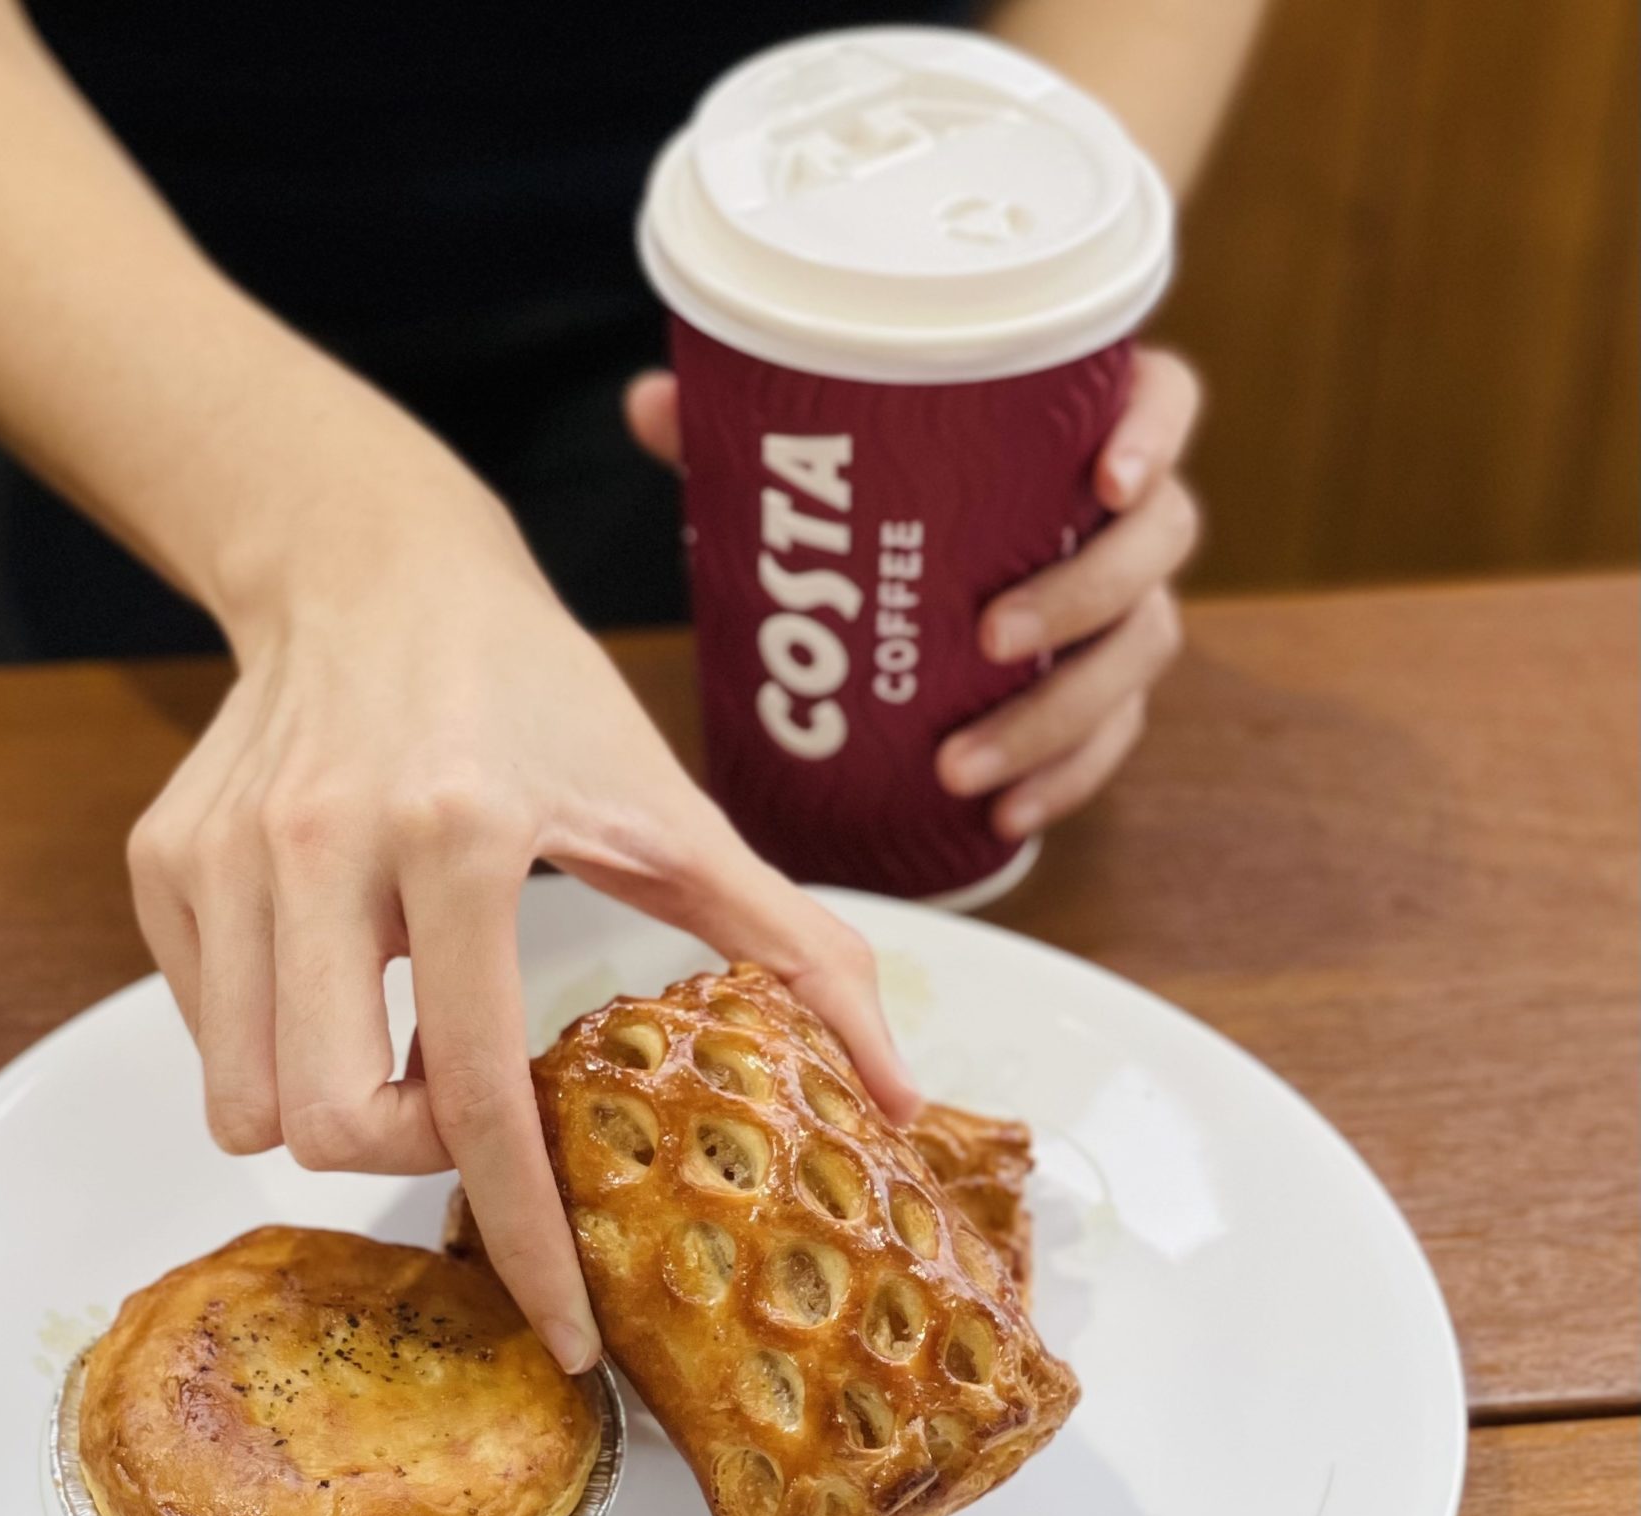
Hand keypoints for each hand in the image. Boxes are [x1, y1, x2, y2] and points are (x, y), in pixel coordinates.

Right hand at [128, 423, 918, 1375]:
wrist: (368, 562)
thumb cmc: (533, 689)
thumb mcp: (671, 807)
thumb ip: (793, 949)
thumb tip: (896, 1094)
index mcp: (456, 835)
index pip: (479, 1094)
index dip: (525, 1237)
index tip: (562, 1332)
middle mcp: (316, 846)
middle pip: (325, 1125)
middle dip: (407, 1158)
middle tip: (468, 1102)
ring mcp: (220, 855)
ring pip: (240, 1100)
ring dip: (332, 1105)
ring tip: (403, 1031)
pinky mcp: (160, 861)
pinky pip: (200, 1029)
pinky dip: (274, 1038)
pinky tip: (335, 967)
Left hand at [627, 344, 1201, 841]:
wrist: (893, 573)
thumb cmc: (876, 488)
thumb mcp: (807, 451)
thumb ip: (738, 422)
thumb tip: (652, 404)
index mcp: (1076, 428)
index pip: (1162, 399)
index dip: (1154, 432)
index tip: (1105, 478)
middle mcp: (1120, 516)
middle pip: (1155, 545)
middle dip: (1083, 597)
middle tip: (991, 637)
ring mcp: (1119, 608)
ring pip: (1137, 654)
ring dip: (1058, 717)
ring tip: (963, 765)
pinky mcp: (1099, 692)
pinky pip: (1107, 741)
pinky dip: (1062, 781)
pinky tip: (1004, 816)